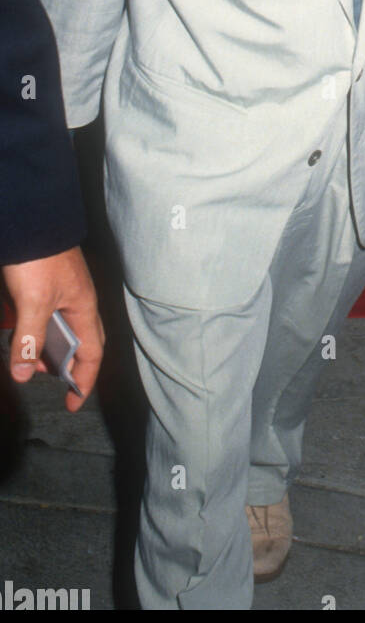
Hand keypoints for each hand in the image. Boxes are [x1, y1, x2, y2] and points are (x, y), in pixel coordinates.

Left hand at [3, 247, 103, 410]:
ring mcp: (60, 291)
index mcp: (84, 307)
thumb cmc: (39, 258)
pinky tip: (16, 332)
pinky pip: (41, 315)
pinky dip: (30, 329)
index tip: (73, 402)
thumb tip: (24, 375)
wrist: (28, 220)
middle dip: (64, 365)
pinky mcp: (43, 284)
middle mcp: (76, 301)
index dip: (84, 380)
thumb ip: (29, 341)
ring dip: (43, 347)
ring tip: (25, 358)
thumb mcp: (34, 304)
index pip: (92, 353)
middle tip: (45, 380)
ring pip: (57, 329)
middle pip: (77, 342)